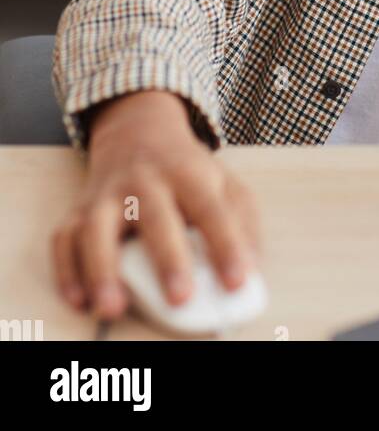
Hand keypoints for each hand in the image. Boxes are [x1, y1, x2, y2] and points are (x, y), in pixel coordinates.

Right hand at [51, 90, 260, 320]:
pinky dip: (67, 271)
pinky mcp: (79, 210)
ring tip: (113, 307)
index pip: (211, 209)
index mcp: (188, 173)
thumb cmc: (186, 170)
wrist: (138, 131)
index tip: (239, 281)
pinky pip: (64, 239)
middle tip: (180, 297)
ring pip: (97, 228)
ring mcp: (107, 194)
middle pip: (155, 216)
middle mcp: (144, 180)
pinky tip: (79, 300)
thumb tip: (252, 270)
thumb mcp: (224, 182)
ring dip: (102, 269)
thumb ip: (243, 222)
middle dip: (168, 257)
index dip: (227, 244)